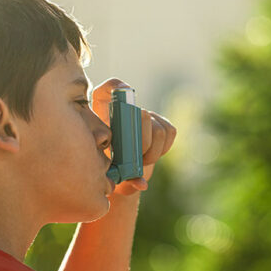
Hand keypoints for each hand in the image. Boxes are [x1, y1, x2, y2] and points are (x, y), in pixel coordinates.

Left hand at [91, 78, 177, 195]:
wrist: (119, 175)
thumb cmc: (104, 171)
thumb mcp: (106, 175)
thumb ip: (121, 178)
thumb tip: (141, 183)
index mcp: (100, 113)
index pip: (109, 88)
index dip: (118, 87)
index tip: (124, 99)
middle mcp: (124, 109)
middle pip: (140, 113)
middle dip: (141, 141)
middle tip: (136, 159)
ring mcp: (144, 115)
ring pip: (157, 128)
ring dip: (152, 150)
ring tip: (142, 162)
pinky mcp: (161, 123)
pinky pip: (169, 131)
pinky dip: (163, 148)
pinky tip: (152, 155)